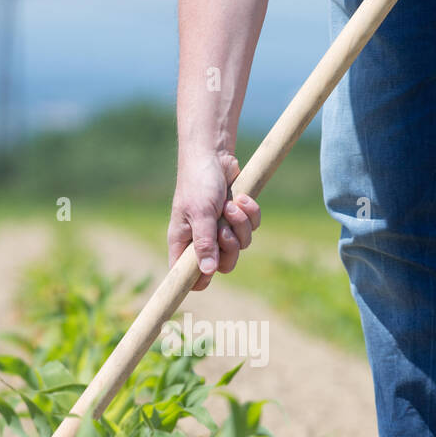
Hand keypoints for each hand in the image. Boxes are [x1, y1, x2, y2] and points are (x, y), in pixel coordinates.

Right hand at [167, 150, 260, 290]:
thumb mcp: (201, 213)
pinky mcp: (237, 219)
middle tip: (224, 229)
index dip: (200, 281)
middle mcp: (201, 241)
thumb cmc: (199, 182)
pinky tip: (241, 198)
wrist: (214, 155)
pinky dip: (250, 214)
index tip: (211, 272)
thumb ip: (205, 243)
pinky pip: (252, 229)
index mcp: (183, 243)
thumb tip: (207, 272)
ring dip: (240, 224)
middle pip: (224, 265)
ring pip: (241, 246)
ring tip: (230, 205)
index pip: (187, 276)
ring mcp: (221, 230)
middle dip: (230, 247)